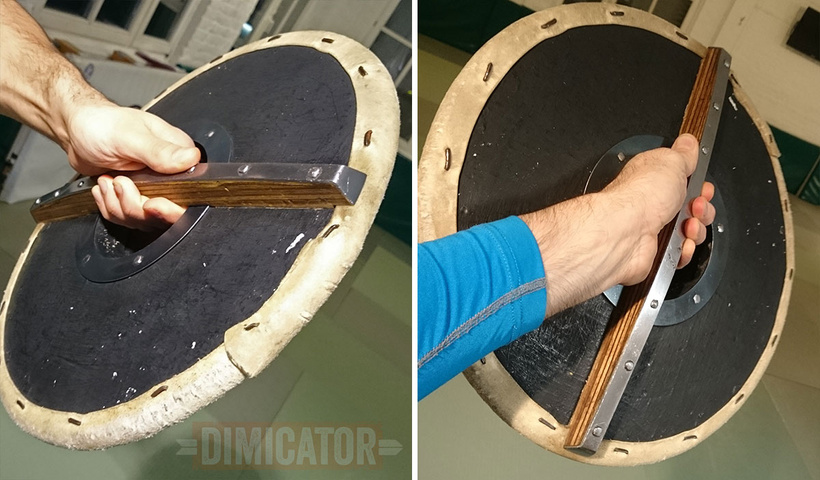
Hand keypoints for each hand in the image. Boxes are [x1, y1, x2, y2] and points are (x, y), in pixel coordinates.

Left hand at [68, 104, 198, 229]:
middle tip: (118, 183)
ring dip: (118, 205)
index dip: (170, 206)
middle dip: (135, 205)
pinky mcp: (138, 196)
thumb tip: (190, 158)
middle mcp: (171, 174)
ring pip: (145, 219)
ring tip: (108, 180)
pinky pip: (129, 218)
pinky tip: (106, 188)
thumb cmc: (101, 125)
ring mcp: (155, 187)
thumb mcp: (130, 137)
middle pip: (165, 213)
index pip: (189, 194)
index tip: (149, 203)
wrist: (79, 131)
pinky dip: (111, 207)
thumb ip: (160, 151)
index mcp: (179, 157)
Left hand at [520, 134, 715, 315]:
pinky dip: (685, 250)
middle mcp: (651, 204)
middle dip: (702, 208)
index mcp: (653, 179)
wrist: (625, 232)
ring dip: (696, 229)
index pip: (684, 182)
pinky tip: (680, 243)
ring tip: (687, 225)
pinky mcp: (654, 252)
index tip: (702, 187)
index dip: (699, 186)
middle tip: (696, 206)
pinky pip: (680, 254)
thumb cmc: (639, 196)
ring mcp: (652, 229)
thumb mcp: (670, 161)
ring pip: (690, 232)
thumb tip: (688, 142)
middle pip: (692, 208)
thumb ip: (683, 153)